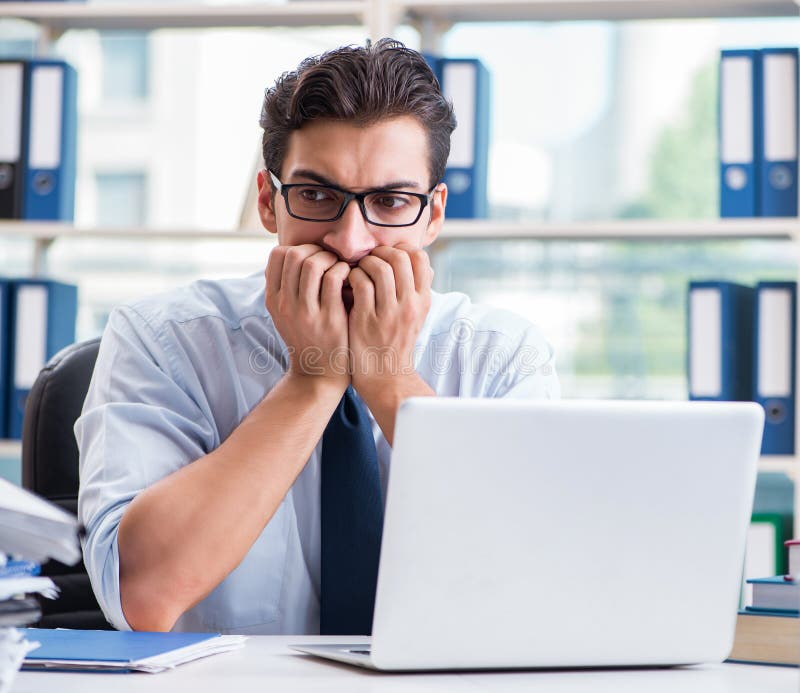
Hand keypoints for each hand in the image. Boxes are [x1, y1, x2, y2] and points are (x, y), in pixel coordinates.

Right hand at [265, 244, 350, 386]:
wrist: (318, 373)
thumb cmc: (307, 337)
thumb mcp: (285, 314)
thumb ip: (286, 287)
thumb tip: (295, 252)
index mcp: (273, 299)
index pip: (277, 255)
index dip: (297, 247)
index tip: (312, 256)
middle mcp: (285, 304)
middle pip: (295, 255)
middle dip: (315, 250)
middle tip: (329, 258)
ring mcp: (306, 312)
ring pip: (313, 264)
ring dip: (330, 259)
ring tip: (339, 267)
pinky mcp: (328, 319)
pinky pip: (334, 279)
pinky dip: (343, 271)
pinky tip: (349, 278)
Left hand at [348, 244, 432, 397]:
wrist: (386, 377)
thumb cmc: (396, 342)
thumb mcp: (416, 316)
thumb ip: (416, 290)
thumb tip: (417, 259)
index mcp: (423, 300)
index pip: (420, 258)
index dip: (402, 249)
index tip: (388, 255)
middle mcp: (409, 305)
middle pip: (400, 258)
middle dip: (381, 252)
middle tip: (370, 259)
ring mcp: (388, 313)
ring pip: (379, 268)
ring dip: (365, 263)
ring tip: (359, 270)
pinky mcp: (367, 320)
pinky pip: (360, 284)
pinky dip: (352, 277)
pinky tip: (349, 283)